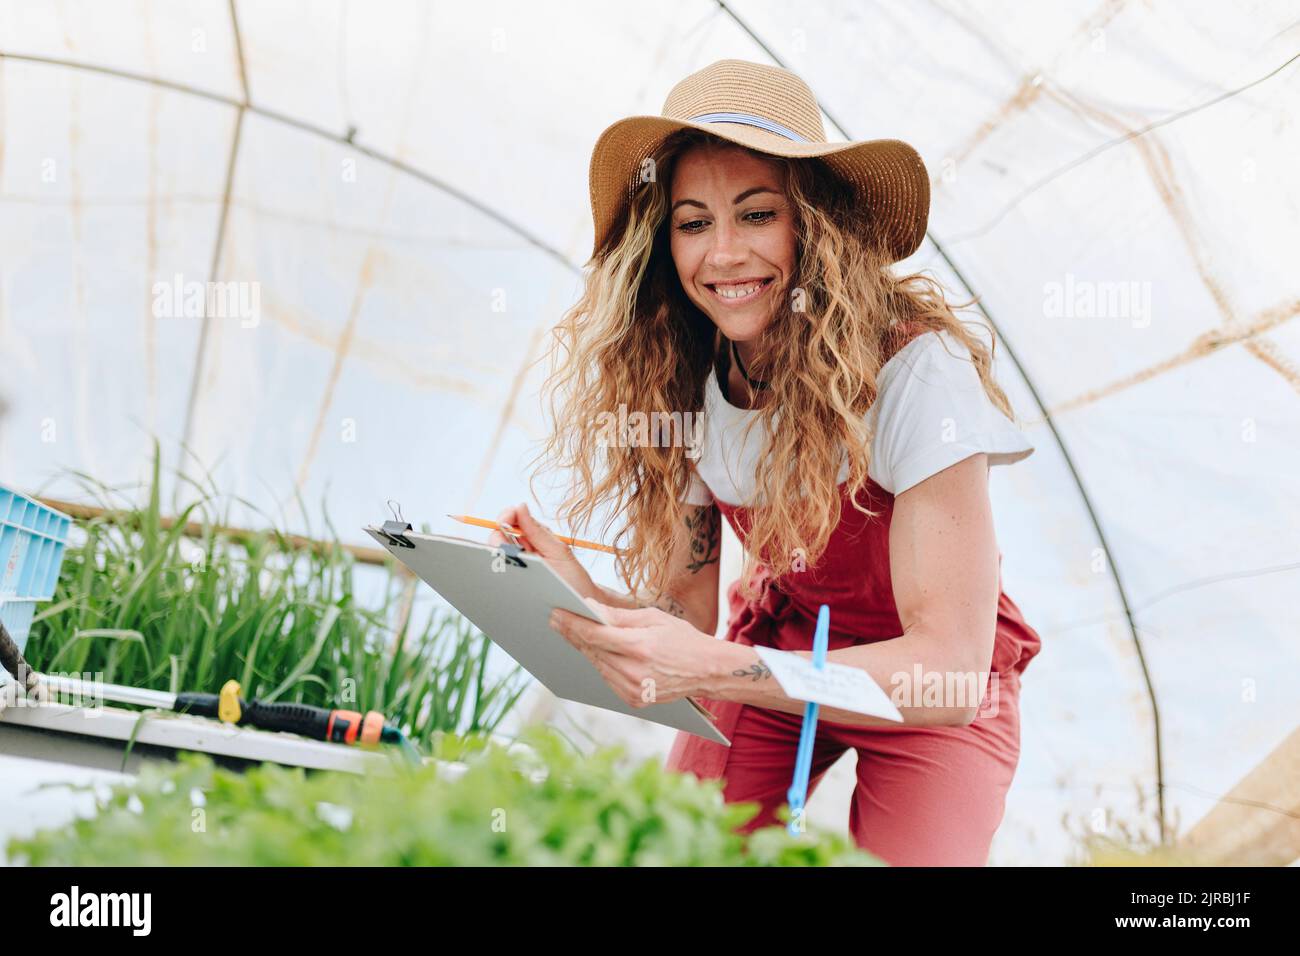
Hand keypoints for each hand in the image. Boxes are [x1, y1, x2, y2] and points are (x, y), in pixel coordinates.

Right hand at [487, 502, 598, 600]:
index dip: (505, 516)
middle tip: (506, 551)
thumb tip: (521, 506)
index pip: (513, 518)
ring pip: (496, 555)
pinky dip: (497, 573)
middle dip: (498, 539)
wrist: (581, 606)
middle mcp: (525, 549)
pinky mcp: (513, 582)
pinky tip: (504, 578)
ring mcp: (518, 565)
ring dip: (497, 558)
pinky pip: (499, 574)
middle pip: (499, 536)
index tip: (503, 521)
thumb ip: (538, 532)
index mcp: (536, 537)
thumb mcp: (558, 552)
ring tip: (509, 567)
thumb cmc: (573, 580)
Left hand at [548, 599, 716, 707]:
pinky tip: (596, 651)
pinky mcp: (633, 700)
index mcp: (639, 647)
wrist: (708, 672)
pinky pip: (607, 678)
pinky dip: (601, 663)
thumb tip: (591, 609)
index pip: (594, 634)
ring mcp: (632, 689)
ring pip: (597, 665)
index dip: (572, 623)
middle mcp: (633, 671)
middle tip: (556, 619)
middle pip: (591, 650)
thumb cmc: (683, 639)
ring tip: (571, 631)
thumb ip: (620, 616)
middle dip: (572, 633)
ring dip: (584, 648)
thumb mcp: (654, 618)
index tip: (556, 613)